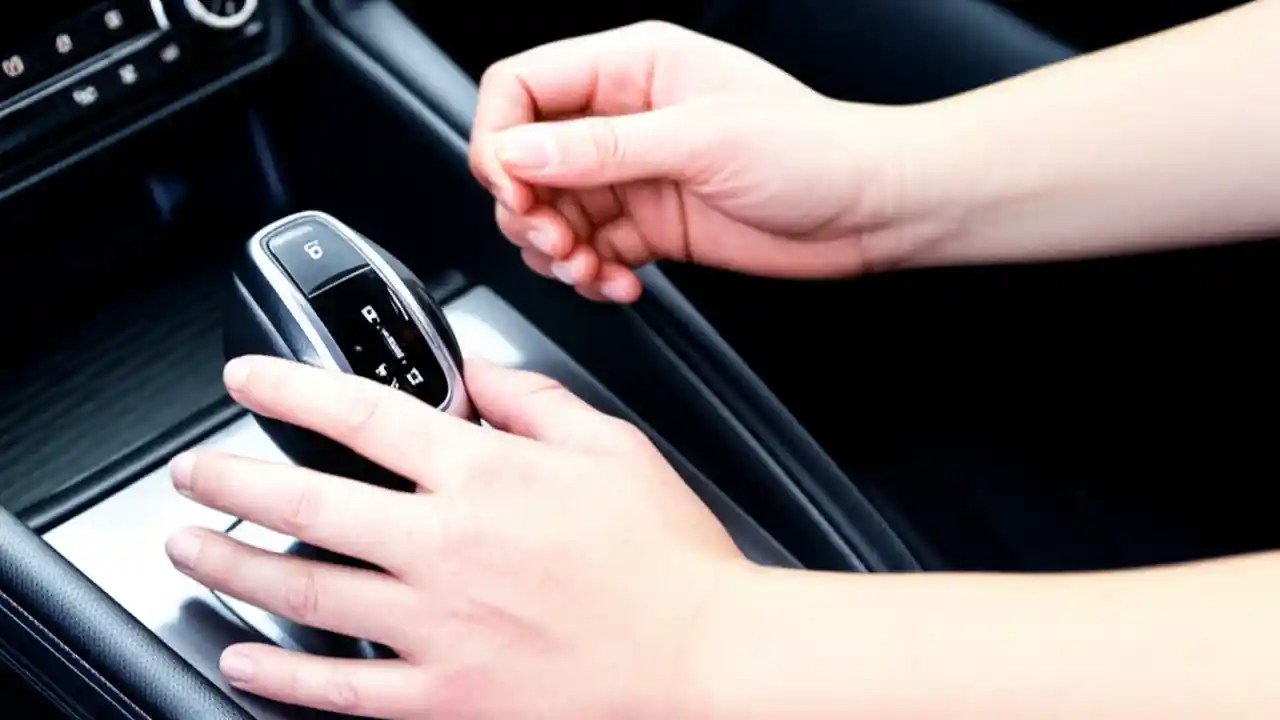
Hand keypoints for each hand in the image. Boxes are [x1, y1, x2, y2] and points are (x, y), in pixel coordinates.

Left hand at [164, 356, 749, 717]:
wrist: (704, 654)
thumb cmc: (666, 555)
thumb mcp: (611, 445)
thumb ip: (534, 398)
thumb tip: (479, 369)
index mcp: (487, 475)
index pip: (364, 414)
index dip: (291, 388)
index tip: (247, 379)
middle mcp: (449, 546)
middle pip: (309, 501)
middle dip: (231, 478)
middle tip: (192, 470)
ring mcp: (440, 625)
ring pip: (307, 590)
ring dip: (232, 564)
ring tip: (189, 545)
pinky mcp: (448, 693)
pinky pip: (343, 686)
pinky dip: (283, 671)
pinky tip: (243, 654)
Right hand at [469, 22, 955, 302]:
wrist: (870, 210)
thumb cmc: (813, 151)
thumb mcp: (700, 140)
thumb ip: (601, 149)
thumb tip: (518, 151)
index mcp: (632, 67)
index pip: (521, 88)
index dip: (500, 140)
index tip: (514, 190)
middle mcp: (624, 117)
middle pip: (526, 158)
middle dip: (528, 208)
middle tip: (557, 240)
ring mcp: (634, 174)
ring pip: (551, 212)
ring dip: (556, 250)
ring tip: (590, 268)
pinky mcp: (649, 223)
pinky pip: (589, 251)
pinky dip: (591, 275)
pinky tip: (619, 283)